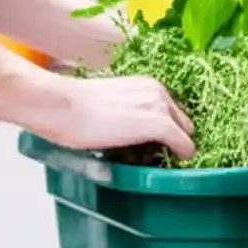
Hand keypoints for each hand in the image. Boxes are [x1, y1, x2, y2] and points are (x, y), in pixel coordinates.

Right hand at [29, 75, 195, 160]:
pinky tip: (174, 163)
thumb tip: (131, 128)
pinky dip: (183, 155)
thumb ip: (129, 110)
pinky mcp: (160, 125)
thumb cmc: (72, 107)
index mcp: (146, 84)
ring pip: (186, 133)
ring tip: (163, 160)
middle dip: (176, 137)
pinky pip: (185, 145)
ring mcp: (161, 107)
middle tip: (161, 154)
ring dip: (177, 147)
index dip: (169, 129)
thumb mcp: (111, 102)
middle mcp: (158, 91)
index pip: (172, 109)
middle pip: (183, 121)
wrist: (61, 106)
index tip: (160, 143)